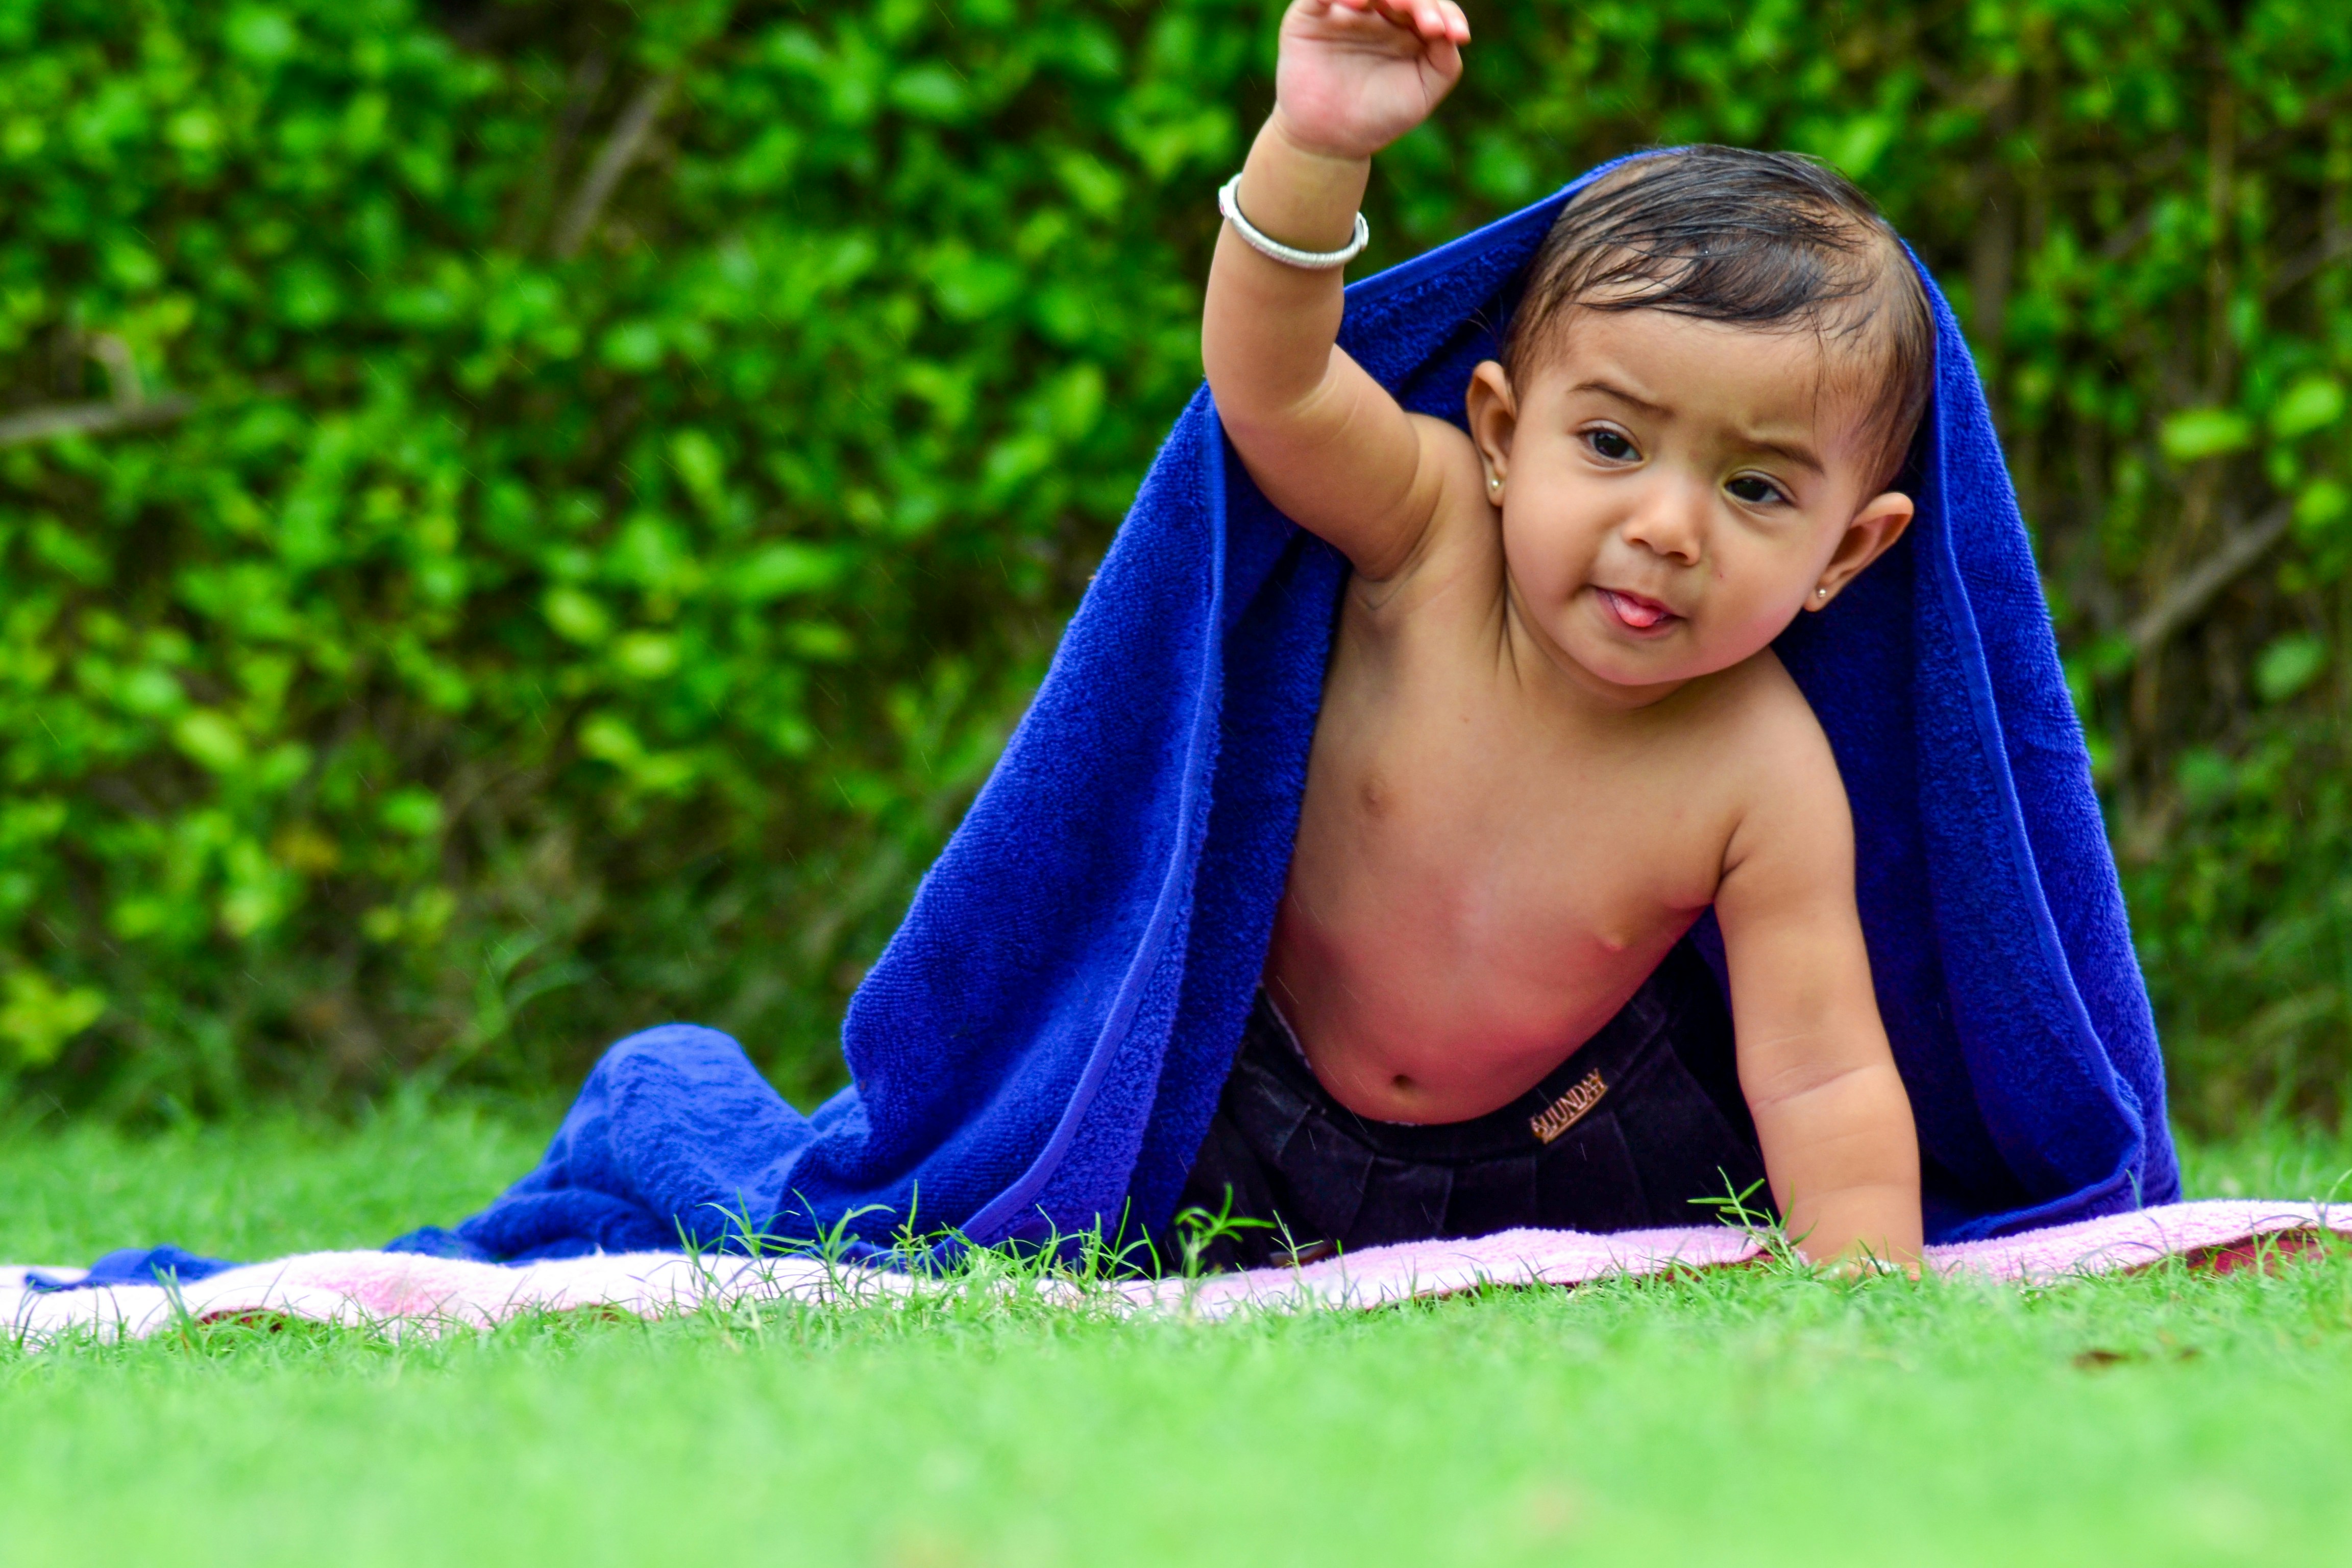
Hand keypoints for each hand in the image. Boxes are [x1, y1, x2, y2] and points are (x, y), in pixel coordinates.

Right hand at [1272, 0, 1468, 161]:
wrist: (1330, 141)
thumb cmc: (1378, 117)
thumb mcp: (1422, 94)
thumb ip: (1444, 62)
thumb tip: (1451, 32)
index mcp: (1406, 27)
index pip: (1431, 5)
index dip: (1446, 13)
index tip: (1456, 35)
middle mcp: (1377, 13)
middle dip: (1420, 1)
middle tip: (1430, 25)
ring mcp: (1345, 12)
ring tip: (1399, 5)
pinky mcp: (1311, 15)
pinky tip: (1358, 2)